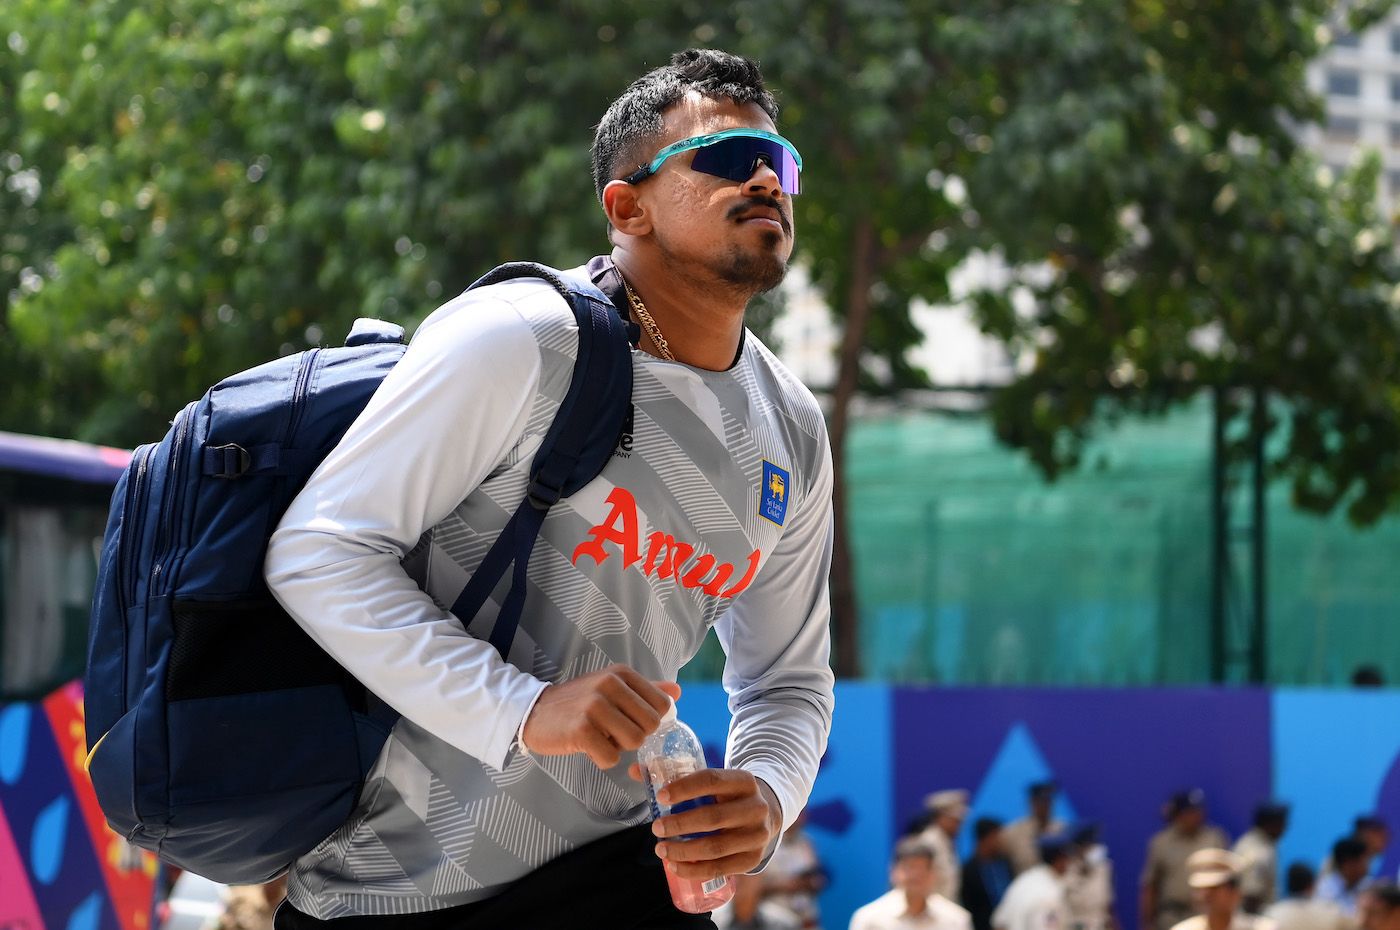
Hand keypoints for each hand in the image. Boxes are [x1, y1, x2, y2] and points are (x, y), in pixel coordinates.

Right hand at [520, 665, 679, 769]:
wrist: (534, 712)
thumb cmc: (578, 703)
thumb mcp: (611, 687)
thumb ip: (646, 690)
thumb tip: (677, 691)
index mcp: (621, 673)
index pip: (663, 704)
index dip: (650, 720)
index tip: (629, 720)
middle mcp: (610, 684)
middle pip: (651, 725)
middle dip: (635, 735)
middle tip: (612, 731)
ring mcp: (595, 706)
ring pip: (635, 742)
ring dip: (619, 747)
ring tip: (600, 736)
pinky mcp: (581, 730)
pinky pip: (611, 758)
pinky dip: (602, 758)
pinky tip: (587, 746)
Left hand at [628, 765, 782, 880]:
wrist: (766, 814)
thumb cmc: (727, 796)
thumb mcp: (712, 780)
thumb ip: (674, 773)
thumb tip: (634, 770)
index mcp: (744, 781)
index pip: (711, 780)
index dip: (683, 788)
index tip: (659, 797)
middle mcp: (756, 808)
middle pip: (712, 818)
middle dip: (679, 825)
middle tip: (655, 828)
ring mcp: (757, 836)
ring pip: (715, 848)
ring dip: (683, 851)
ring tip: (660, 849)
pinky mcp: (753, 860)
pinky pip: (720, 869)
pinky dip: (693, 870)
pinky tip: (674, 866)